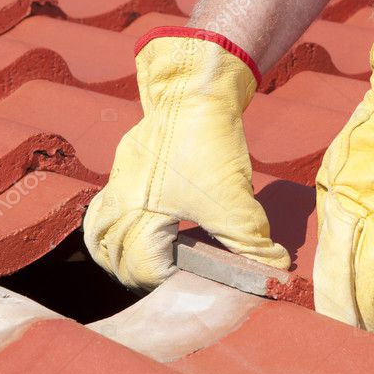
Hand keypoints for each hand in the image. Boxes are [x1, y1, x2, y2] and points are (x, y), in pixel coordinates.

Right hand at [84, 27, 290, 289]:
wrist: (194, 91)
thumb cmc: (209, 146)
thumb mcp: (237, 203)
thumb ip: (254, 245)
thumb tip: (275, 271)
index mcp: (139, 217)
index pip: (138, 268)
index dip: (164, 282)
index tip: (188, 278)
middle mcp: (120, 202)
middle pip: (109, 255)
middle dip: (136, 273)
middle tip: (166, 275)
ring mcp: (118, 180)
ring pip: (98, 231)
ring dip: (116, 252)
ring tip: (140, 261)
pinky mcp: (125, 162)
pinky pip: (106, 203)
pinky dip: (113, 223)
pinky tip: (136, 225)